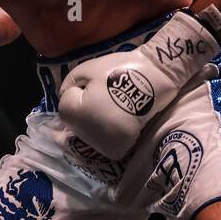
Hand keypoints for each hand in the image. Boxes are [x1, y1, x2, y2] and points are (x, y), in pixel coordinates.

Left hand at [57, 10, 219, 158]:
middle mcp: (87, 135)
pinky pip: (102, 143)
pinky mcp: (118, 150)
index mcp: (77, 113)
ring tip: (113, 106)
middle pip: (74, 122)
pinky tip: (118, 119)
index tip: (97, 84)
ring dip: (94, 123)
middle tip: (105, 94)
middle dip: (84, 109)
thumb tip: (64, 98)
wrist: (156, 77)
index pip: (65, 104)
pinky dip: (107, 133)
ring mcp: (103, 145)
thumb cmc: (119, 69)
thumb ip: (68, 84)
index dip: (79, 91)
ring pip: (87, 134)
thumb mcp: (86, 69)